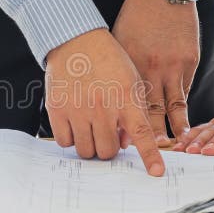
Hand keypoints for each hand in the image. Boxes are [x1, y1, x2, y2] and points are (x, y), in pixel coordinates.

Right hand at [45, 28, 164, 175]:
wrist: (74, 40)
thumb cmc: (106, 59)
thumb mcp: (130, 79)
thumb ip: (134, 111)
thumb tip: (128, 143)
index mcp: (125, 97)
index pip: (141, 133)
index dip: (149, 156)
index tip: (155, 172)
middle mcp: (102, 106)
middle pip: (108, 151)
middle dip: (109, 147)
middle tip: (106, 133)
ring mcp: (78, 110)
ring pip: (86, 151)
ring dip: (90, 145)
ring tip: (89, 127)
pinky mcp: (57, 110)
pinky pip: (64, 142)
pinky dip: (70, 138)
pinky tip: (74, 123)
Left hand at [112, 0, 198, 144]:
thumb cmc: (135, 17)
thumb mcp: (120, 44)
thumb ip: (119, 72)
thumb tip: (116, 102)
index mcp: (130, 66)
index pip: (130, 104)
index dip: (131, 127)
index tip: (131, 145)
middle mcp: (152, 69)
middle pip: (153, 110)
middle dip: (155, 135)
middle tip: (157, 154)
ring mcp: (174, 66)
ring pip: (175, 104)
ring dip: (176, 126)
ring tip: (180, 145)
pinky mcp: (190, 60)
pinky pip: (186, 88)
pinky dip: (184, 105)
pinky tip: (186, 121)